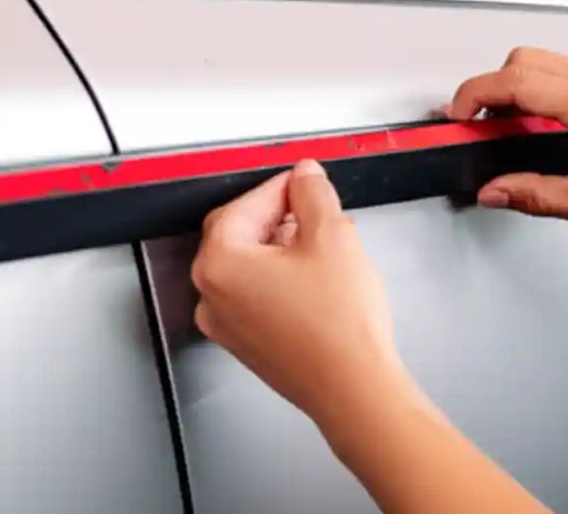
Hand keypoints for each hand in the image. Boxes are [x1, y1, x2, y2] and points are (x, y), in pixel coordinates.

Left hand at [191, 160, 416, 428]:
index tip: (305, 182)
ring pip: (251, 267)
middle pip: (239, 235)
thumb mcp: (332, 237)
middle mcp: (212, 297)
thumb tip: (305, 177)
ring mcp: (228, 326)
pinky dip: (284, 280)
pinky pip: (259, 297)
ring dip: (285, 248)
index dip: (280, 188)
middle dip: (280, 217)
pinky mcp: (250, 346)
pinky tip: (321, 281)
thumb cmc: (339, 325)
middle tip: (317, 210)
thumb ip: (313, 194)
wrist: (355, 390)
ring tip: (329, 247)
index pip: (243, 205)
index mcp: (219, 265)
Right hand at [448, 47, 567, 239]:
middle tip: (475, 122)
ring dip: (517, 86)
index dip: (475, 95)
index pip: (515, 81)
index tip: (457, 116)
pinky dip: (543, 88)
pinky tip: (542, 122)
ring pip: (546, 60)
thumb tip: (497, 191)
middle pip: (524, 60)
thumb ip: (537, 195)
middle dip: (489, 87)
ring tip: (506, 126)